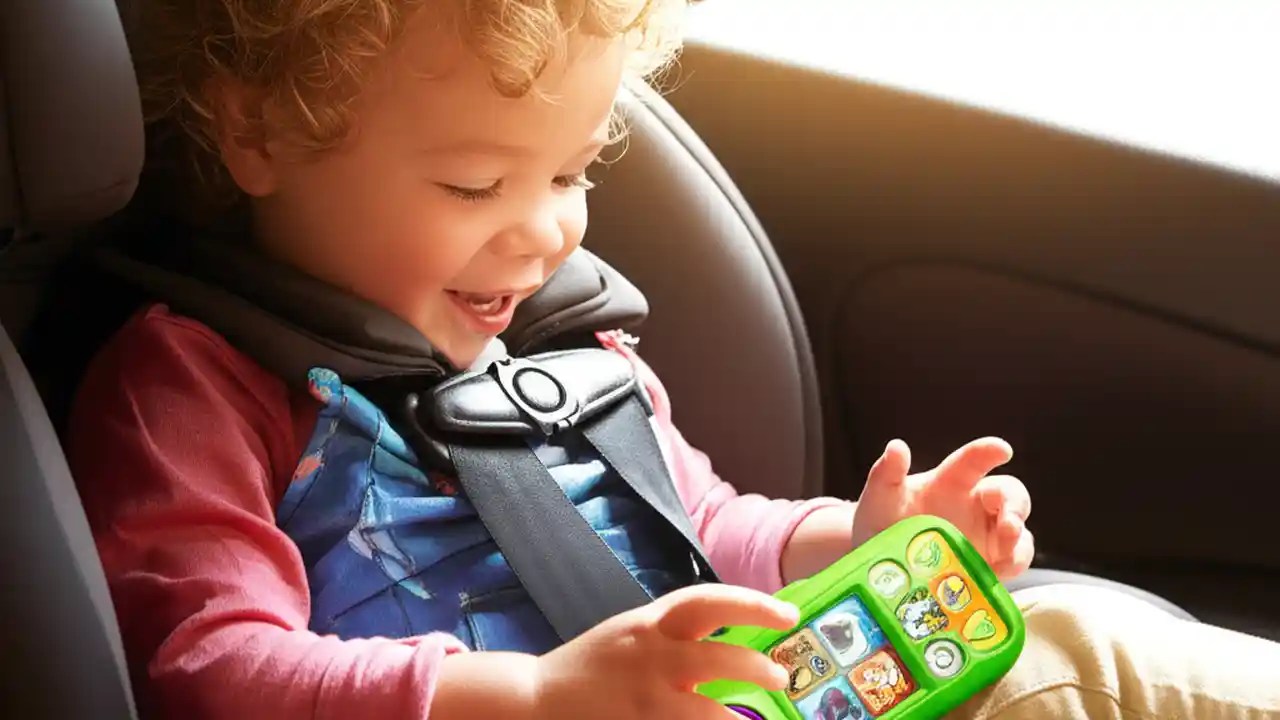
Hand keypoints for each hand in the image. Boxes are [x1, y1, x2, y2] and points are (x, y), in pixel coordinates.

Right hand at [532, 584, 798, 718]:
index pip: (708, 600)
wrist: (536, 699)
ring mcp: (645, 698)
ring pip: (706, 710)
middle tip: (781, 675)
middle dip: (757, 666)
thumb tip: (733, 642)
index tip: (788, 613)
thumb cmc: (593, 666)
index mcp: (651, 622)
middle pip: (718, 656)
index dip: (753, 603)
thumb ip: (676, 635)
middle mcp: (651, 655)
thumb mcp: (633, 633)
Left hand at [852, 437, 1033, 578]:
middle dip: (1014, 505)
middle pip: (1010, 494)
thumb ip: (885, 474)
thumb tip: (896, 446)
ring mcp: (985, 535)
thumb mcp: (878, 501)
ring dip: (1017, 541)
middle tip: (1008, 524)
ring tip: (1003, 556)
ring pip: (1019, 531)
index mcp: (949, 483)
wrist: (879, 571)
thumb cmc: (881, 524)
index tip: (1002, 450)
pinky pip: (1014, 561)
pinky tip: (996, 573)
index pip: (971, 462)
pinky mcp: (990, 563)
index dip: (987, 452)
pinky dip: (1011, 566)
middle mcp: (973, 505)